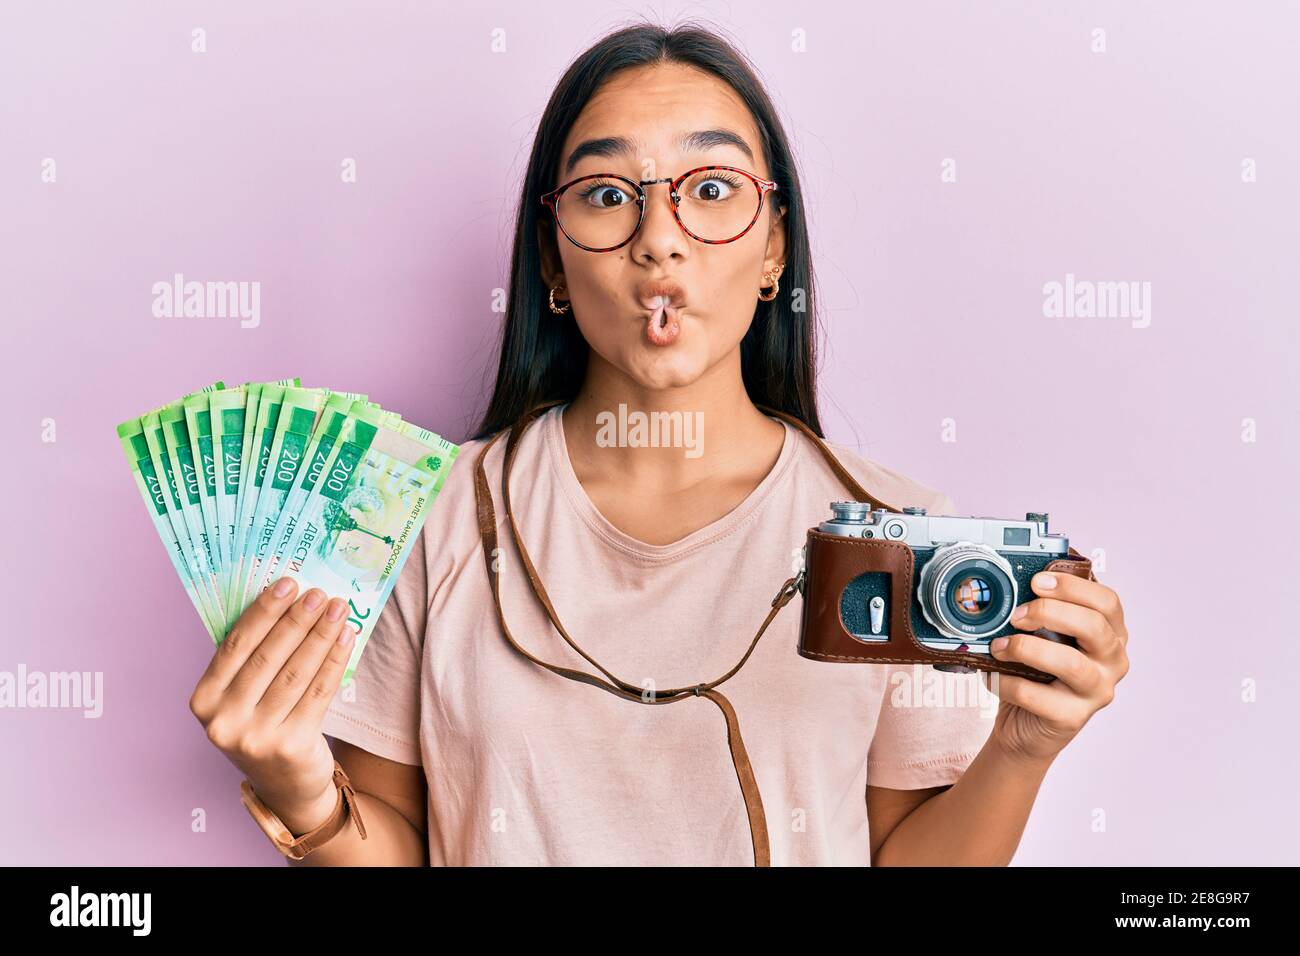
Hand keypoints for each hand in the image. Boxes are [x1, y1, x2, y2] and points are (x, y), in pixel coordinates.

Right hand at [189, 578, 356, 829]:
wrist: (285, 786)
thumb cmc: (264, 726)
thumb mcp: (243, 697)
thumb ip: (253, 657)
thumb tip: (286, 600)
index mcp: (204, 701)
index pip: (235, 645)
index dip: (263, 611)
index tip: (287, 584)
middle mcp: (223, 721)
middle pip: (267, 657)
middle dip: (297, 620)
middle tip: (320, 593)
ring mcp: (256, 737)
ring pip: (296, 673)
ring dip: (320, 636)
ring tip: (339, 610)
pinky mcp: (290, 747)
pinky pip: (318, 693)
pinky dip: (334, 661)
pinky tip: (346, 639)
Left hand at [982, 570, 1128, 764]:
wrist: (1024, 724)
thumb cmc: (1036, 671)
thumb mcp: (1044, 635)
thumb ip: (1041, 609)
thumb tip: (1012, 576)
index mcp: (1111, 633)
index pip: (1107, 602)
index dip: (1072, 587)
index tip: (1036, 581)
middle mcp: (1113, 661)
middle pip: (1094, 626)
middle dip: (1049, 612)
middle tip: (1015, 614)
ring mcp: (1097, 691)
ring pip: (1071, 664)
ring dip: (1027, 648)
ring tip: (998, 646)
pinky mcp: (1073, 718)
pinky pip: (1039, 696)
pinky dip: (1009, 682)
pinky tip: (992, 675)